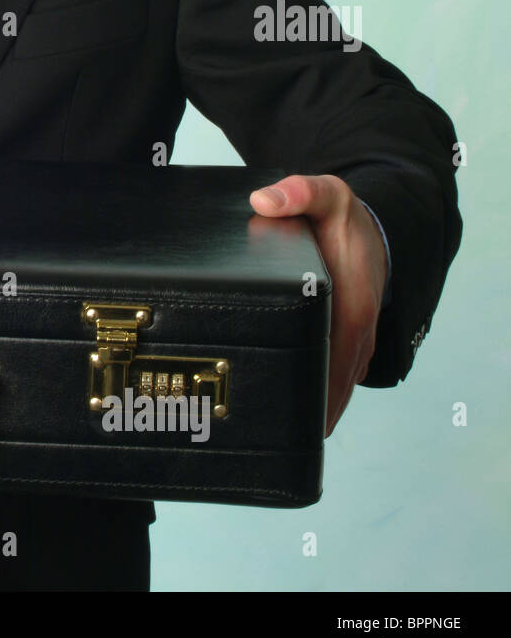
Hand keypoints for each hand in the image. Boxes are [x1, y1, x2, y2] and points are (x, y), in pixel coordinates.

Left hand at [249, 174, 386, 437]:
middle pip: (332, 383)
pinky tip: (288, 420)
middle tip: (274, 444)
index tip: (299, 422)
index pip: (335, 357)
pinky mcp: (342, 342)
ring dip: (311, 412)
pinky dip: (314, 397)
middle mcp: (356, 329)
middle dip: (308, 414)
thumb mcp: (326, 196)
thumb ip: (299, 193)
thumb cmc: (344, 218)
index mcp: (351, 303)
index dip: (317, 391)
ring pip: (333, 386)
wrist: (371, 226)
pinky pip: (330, 376)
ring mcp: (352, 339)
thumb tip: (265, 200)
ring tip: (277, 444)